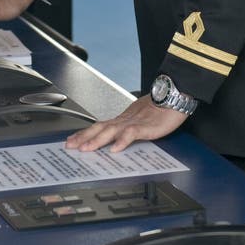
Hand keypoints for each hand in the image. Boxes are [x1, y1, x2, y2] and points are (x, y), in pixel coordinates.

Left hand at [65, 94, 187, 152]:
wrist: (174, 94)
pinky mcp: (145, 126)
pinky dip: (122, 141)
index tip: (72, 139)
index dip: (85, 133)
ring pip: (111, 130)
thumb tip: (120, 138)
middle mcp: (125, 120)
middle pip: (100, 127)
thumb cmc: (161, 107)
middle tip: (70, 145)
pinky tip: (115, 149)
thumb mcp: (141, 119)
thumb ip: (130, 128)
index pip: (100, 126)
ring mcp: (134, 122)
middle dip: (83, 137)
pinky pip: (131, 134)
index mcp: (123, 119)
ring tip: (86, 148)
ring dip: (97, 140)